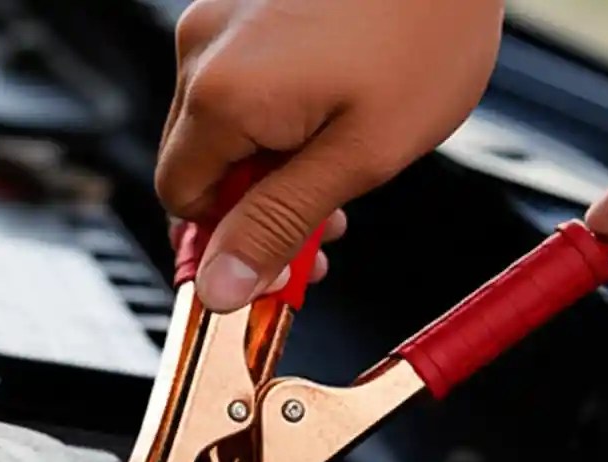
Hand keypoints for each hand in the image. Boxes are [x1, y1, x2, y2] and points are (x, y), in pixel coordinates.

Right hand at [157, 0, 504, 311]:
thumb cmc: (426, 32)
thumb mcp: (359, 157)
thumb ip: (279, 227)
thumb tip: (220, 288)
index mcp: (223, 94)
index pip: (181, 201)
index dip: (227, 243)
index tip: (278, 267)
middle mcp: (204, 49)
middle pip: (197, 164)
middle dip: (255, 206)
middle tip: (323, 226)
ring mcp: (221, 18)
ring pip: (220, 125)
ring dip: (268, 161)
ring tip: (338, 164)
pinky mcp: (245, 3)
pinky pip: (239, 82)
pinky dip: (273, 114)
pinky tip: (329, 115)